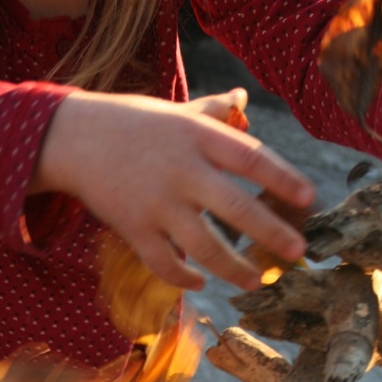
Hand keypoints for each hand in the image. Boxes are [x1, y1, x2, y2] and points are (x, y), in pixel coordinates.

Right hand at [31, 88, 314, 290]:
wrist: (73, 138)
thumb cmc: (130, 123)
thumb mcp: (175, 112)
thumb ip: (211, 111)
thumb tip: (242, 100)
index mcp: (198, 138)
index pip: (252, 158)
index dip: (283, 179)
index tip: (308, 198)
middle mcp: (182, 171)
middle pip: (237, 208)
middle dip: (271, 233)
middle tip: (297, 252)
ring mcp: (158, 204)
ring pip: (204, 246)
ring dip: (234, 269)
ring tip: (254, 282)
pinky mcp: (134, 229)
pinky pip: (166, 264)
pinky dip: (185, 277)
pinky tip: (201, 281)